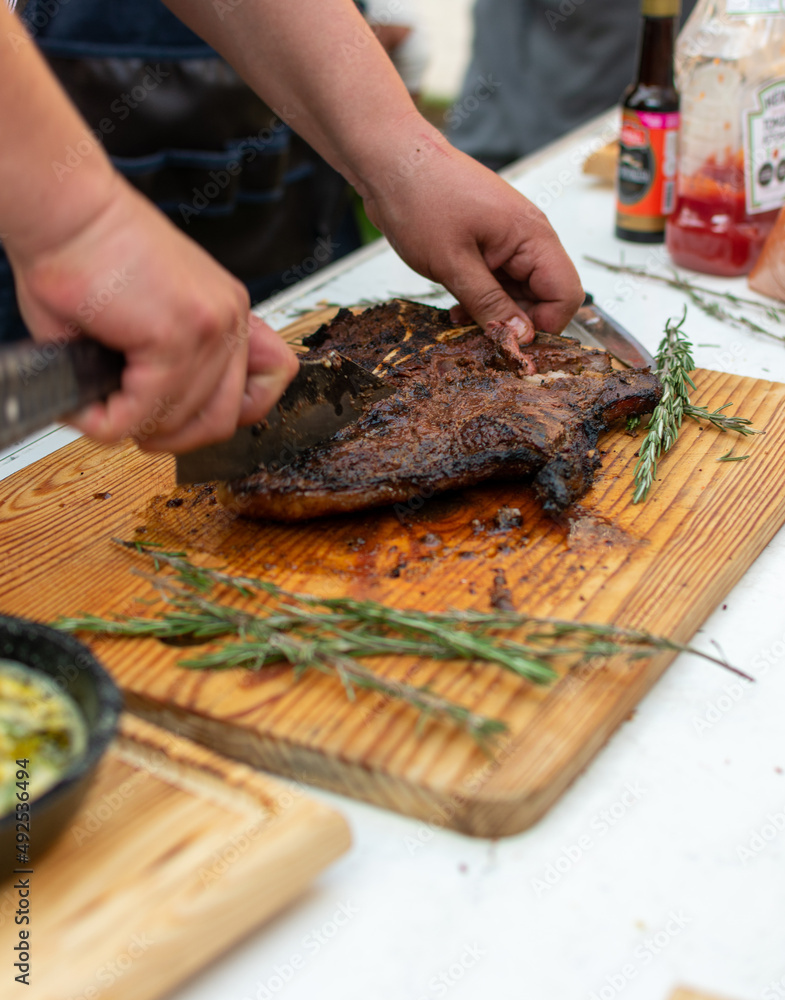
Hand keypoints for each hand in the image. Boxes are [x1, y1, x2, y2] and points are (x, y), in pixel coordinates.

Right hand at [7, 177, 297, 452]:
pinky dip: (106, 421)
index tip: (175, 422)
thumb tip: (168, 420)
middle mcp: (229, 319)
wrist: (65, 211)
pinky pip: (143, 413)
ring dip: (133, 428)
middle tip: (131, 425)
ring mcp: (210, 328)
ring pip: (181, 422)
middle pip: (225, 419)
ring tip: (99, 406)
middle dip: (173, 437)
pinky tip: (86, 403)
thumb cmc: (88, 257)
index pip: (262, 389)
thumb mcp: (147, 315)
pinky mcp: (175, 336)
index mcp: (227, 313)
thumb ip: (174, 363)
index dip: (216, 418)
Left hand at [360, 129, 583, 339]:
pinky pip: (498, 281)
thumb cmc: (421, 199)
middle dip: (516, 321)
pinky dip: (482, 299)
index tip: (511, 343)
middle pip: (545, 297)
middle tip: (480, 336)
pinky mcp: (487, 244)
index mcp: (533, 236)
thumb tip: (520, 336)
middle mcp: (528, 238)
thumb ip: (489, 303)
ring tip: (461, 319)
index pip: (566, 294)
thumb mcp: (454, 263)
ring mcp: (508, 241)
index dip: (545, 325)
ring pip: (519, 292)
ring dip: (495, 312)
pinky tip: (457, 307)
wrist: (393, 162)